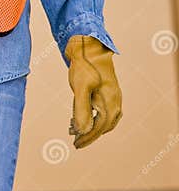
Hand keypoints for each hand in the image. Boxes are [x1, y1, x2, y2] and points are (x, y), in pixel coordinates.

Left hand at [64, 34, 121, 148]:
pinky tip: (86, 116)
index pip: (99, 128)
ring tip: (79, 131)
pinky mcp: (110, 91)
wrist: (89, 46)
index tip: (75, 144)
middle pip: (104, 126)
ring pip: (106, 120)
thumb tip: (82, 131)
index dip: (87, 138)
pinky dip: (96, 118)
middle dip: (91, 135)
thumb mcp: (80, 88)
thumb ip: (81, 110)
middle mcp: (115, 101)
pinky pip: (106, 111)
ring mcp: (114, 96)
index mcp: (110, 103)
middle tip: (76, 141)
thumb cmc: (84, 65)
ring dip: (94, 127)